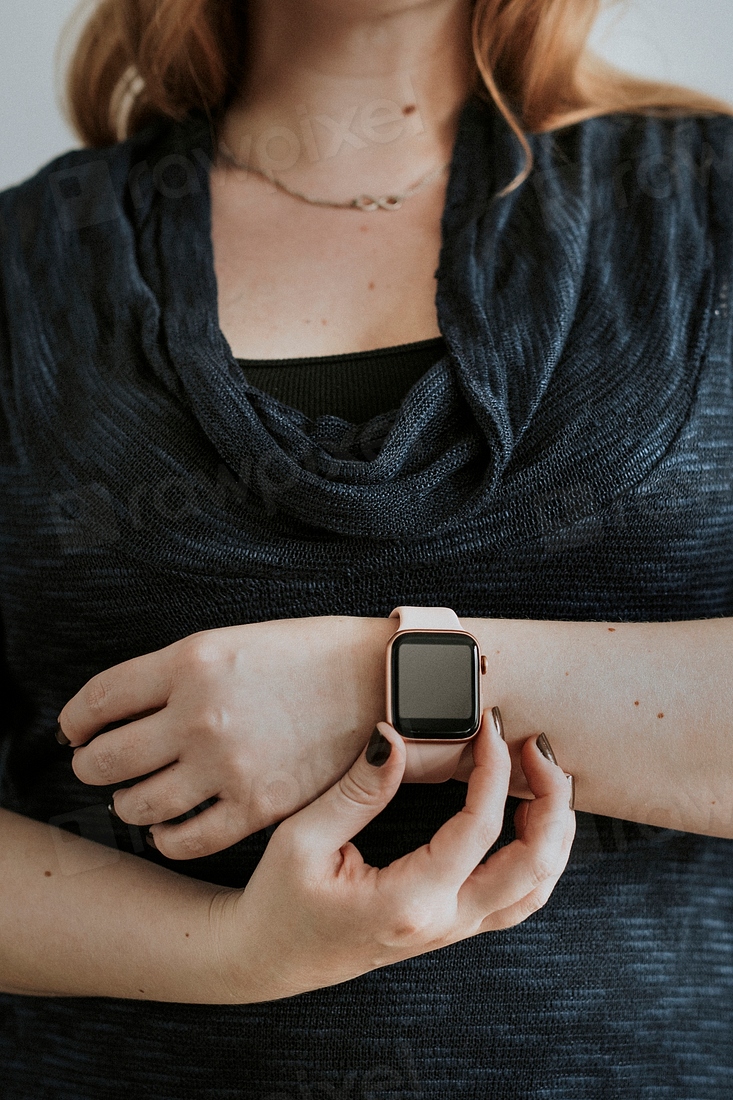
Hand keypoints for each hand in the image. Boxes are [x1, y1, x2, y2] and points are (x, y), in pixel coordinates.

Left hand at [60, 616, 393, 859]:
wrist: (383, 682)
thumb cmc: (311, 654)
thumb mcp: (233, 640)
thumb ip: (176, 674)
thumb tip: (121, 708)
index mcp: (190, 662)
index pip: (96, 701)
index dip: (74, 721)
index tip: (75, 730)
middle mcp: (199, 716)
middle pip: (103, 758)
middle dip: (90, 764)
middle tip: (98, 764)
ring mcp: (227, 766)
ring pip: (136, 803)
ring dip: (124, 802)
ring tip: (134, 796)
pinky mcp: (258, 808)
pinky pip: (185, 840)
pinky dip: (165, 837)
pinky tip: (168, 826)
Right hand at [209, 709, 575, 1002]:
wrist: (269, 958)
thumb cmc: (279, 901)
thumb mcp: (304, 839)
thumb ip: (357, 790)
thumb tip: (396, 736)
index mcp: (408, 901)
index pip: (478, 828)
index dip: (494, 768)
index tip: (490, 724)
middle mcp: (443, 921)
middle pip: (535, 865)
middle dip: (552, 799)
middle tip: (536, 745)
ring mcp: (452, 929)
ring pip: (537, 888)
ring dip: (555, 830)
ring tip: (546, 776)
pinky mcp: (450, 925)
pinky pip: (519, 897)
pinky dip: (541, 854)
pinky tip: (532, 818)